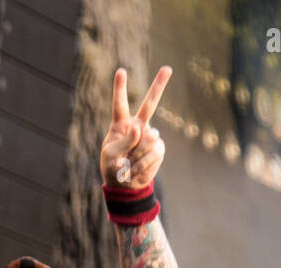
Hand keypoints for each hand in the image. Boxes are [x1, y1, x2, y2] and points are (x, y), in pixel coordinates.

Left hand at [100, 66, 170, 188]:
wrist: (125, 186)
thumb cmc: (113, 167)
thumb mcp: (112, 155)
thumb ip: (125, 140)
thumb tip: (141, 128)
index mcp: (121, 125)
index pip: (120, 105)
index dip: (120, 89)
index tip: (121, 71)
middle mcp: (138, 127)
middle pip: (150, 104)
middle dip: (159, 85)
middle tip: (168, 68)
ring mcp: (150, 136)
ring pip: (149, 138)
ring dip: (137, 155)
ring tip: (129, 164)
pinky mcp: (159, 148)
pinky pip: (153, 152)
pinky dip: (143, 163)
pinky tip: (137, 169)